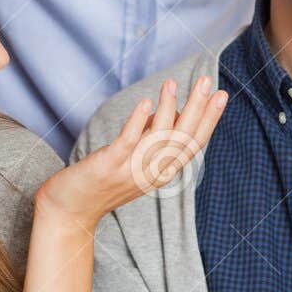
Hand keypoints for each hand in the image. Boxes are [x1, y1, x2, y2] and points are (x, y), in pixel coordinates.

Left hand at [34, 76, 226, 233]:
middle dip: (197, 108)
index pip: (194, 143)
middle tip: (206, 80)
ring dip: (168, 107)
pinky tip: (145, 103)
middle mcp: (153, 173)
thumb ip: (154, 136)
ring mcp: (132, 170)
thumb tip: (170, 108)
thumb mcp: (137, 159)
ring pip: (158, 138)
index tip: (221, 94)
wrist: (70, 211)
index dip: (209, 118)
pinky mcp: (109, 166)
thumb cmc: (102, 182)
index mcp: (163, 172)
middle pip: (182, 138)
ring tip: (173, 82)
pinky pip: (128, 142)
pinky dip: (138, 122)